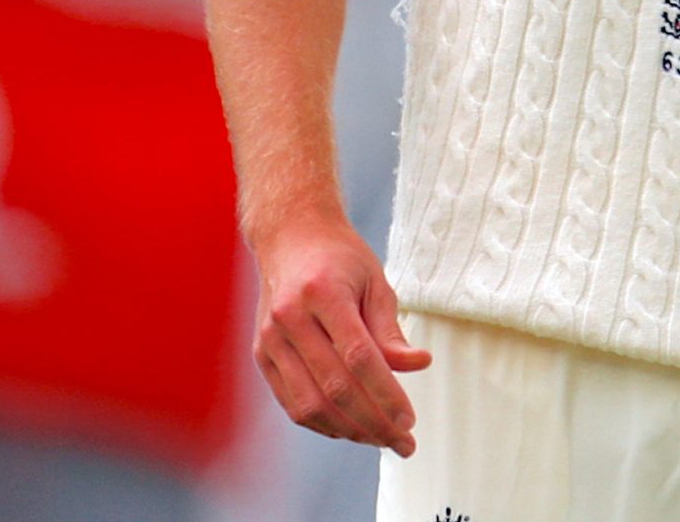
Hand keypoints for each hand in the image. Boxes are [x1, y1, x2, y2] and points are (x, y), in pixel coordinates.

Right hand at [250, 217, 430, 456]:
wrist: (291, 238)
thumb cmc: (341, 258)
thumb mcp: (376, 281)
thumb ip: (391, 329)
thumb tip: (417, 365)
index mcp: (323, 294)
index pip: (359, 359)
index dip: (386, 395)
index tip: (409, 421)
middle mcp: (290, 320)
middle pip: (334, 388)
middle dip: (373, 422)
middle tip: (404, 442)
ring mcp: (270, 340)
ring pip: (308, 404)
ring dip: (348, 430)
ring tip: (381, 439)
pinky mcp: (262, 356)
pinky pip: (291, 402)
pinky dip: (321, 422)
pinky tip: (349, 428)